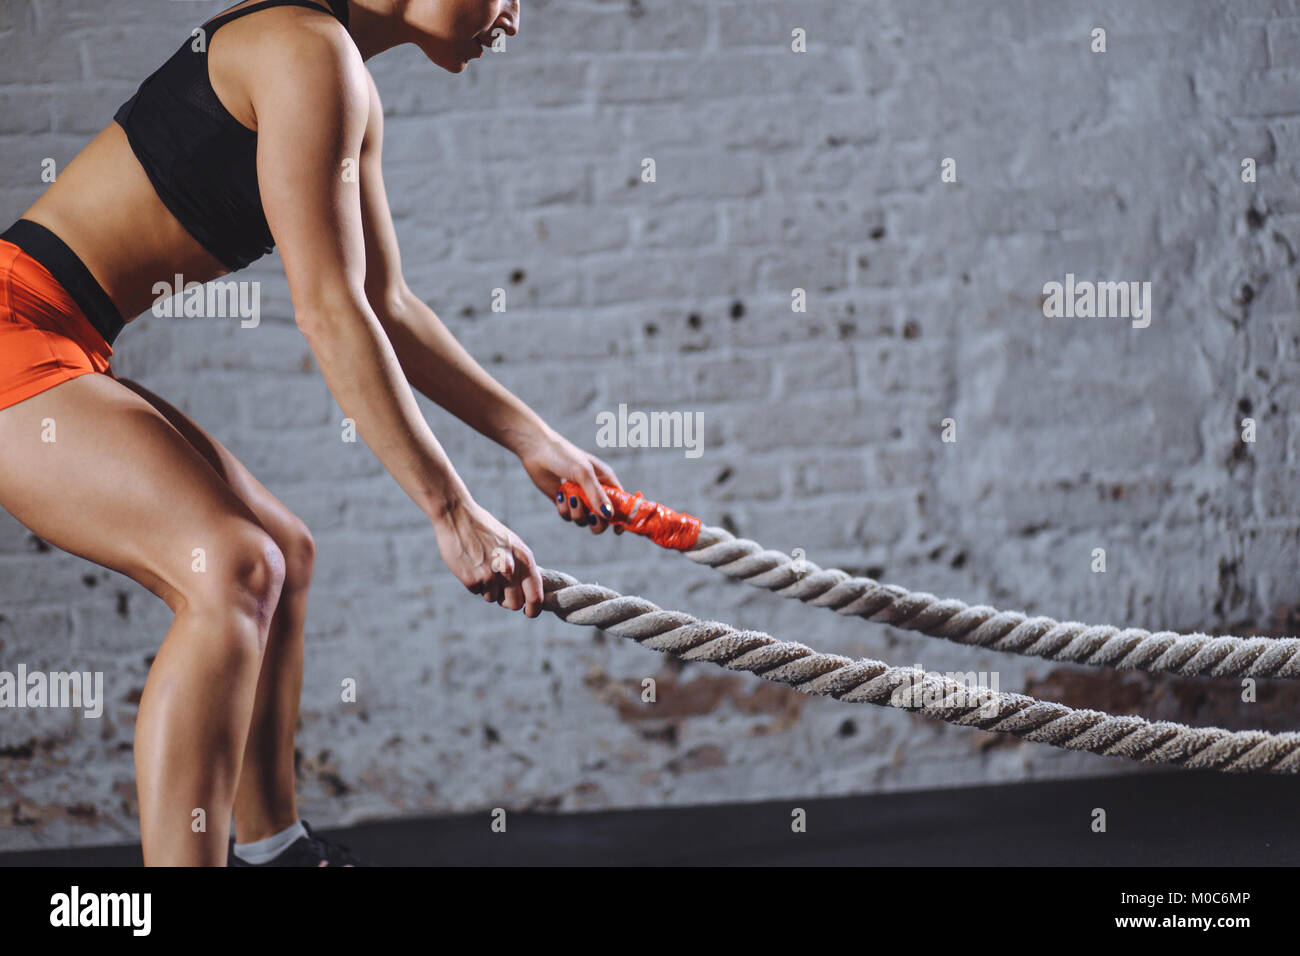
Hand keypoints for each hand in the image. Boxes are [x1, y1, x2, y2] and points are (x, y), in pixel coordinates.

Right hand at [432, 496, 544, 615]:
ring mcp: (491, 575)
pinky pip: (476, 592)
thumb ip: (520, 565)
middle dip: (507, 601)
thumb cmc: (485, 529)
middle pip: (515, 604)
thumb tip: (528, 590)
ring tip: (481, 566)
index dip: (534, 608)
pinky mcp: (472, 580)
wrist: (458, 516)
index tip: (528, 612)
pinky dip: (473, 583)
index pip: (536, 595)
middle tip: (499, 589)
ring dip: (487, 588)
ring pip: (493, 599)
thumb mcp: (511, 543)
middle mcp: (511, 569)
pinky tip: (470, 564)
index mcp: (524, 558)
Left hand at [519, 428, 623, 533]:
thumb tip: (609, 515)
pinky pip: (568, 517)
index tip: (618, 529)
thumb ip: (597, 495)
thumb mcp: (584, 473)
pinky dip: (564, 510)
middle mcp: (595, 492)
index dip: (622, 518)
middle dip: (598, 522)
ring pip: (584, 520)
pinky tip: (560, 494)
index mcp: (606, 481)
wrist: (538, 451)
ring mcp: (580, 498)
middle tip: (591, 517)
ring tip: (570, 498)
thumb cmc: (565, 456)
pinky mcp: (564, 503)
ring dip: (577, 514)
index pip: (622, 503)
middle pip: (604, 519)